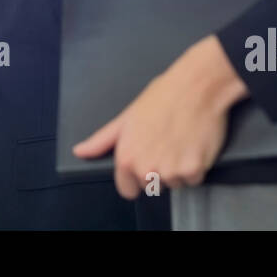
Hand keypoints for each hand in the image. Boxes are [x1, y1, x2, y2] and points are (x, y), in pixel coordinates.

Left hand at [72, 35, 247, 199]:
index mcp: (127, 158)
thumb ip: (101, 140)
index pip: (128, 190)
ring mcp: (171, 171)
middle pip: (153, 186)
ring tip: (180, 140)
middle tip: (166, 142)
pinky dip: (197, 165)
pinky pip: (195, 179)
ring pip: (175, 184)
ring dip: (180, 168)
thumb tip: (79, 151)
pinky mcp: (193, 169)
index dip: (136, 176)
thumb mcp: (126, 117)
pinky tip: (194, 143)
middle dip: (160, 170)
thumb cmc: (162, 97)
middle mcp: (146, 169)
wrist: (196, 86)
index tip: (146, 159)